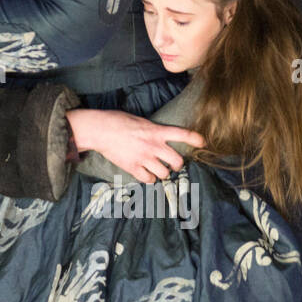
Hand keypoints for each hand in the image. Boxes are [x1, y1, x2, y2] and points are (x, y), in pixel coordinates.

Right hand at [66, 108, 203, 183]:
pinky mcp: (133, 167)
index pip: (182, 134)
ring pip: (164, 174)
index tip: (203, 143)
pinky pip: (149, 180)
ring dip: (163, 173)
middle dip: (177, 164)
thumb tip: (160, 137)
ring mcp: (144, 158)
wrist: (99, 130)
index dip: (196, 139)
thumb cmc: (117, 120)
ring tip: (157, 170)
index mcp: (156, 130)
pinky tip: (145, 174)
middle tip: (172, 164)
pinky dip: (149, 179)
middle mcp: (153, 146)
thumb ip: (153, 130)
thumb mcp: (140, 121)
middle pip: (177, 161)